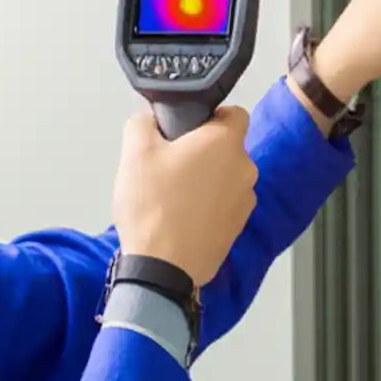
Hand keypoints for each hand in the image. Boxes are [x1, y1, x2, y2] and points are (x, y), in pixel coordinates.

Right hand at [111, 106, 257, 285]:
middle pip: (227, 147)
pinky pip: (224, 205)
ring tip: (172, 194)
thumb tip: (148, 120)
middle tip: (170, 163)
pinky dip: (208, 206)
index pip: (234, 112)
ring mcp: (245, 201)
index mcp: (225, 142)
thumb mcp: (135, 153)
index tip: (189, 128)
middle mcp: (244, 169)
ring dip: (206, 180)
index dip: (211, 115)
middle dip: (202, 151)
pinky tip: (181, 216)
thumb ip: (142, 123)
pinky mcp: (237, 228)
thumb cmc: (153, 209)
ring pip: (226, 177)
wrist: (163, 267)